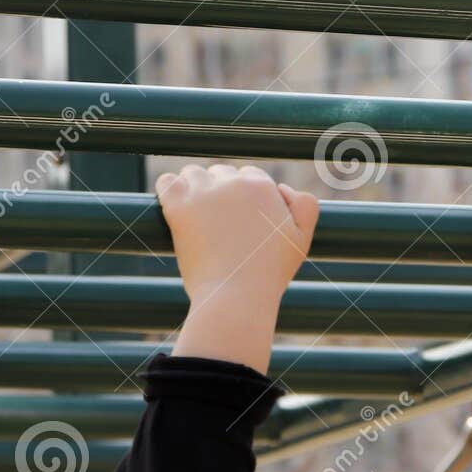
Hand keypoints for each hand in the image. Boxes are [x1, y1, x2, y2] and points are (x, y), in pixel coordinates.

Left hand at [157, 164, 318, 373]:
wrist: (236, 298)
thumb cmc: (269, 275)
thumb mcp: (301, 239)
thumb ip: (304, 206)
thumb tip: (282, 189)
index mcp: (262, 186)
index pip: (248, 176)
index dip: (243, 198)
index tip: (236, 220)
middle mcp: (233, 181)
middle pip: (220, 173)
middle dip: (219, 193)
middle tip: (217, 225)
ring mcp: (203, 192)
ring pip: (193, 175)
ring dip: (194, 190)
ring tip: (196, 218)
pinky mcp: (178, 206)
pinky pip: (166, 182)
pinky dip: (168, 191)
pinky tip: (173, 209)